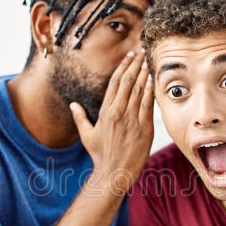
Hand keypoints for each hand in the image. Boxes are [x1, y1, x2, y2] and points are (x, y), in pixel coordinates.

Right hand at [70, 50, 154, 193]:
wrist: (114, 173)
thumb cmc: (100, 156)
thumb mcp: (87, 135)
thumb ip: (80, 117)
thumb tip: (73, 105)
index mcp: (105, 112)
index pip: (115, 83)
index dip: (123, 66)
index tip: (129, 56)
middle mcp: (119, 113)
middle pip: (128, 82)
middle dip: (135, 65)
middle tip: (141, 52)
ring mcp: (133, 120)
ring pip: (139, 91)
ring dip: (144, 73)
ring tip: (148, 61)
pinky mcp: (145, 129)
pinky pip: (148, 105)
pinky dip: (150, 91)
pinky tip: (153, 80)